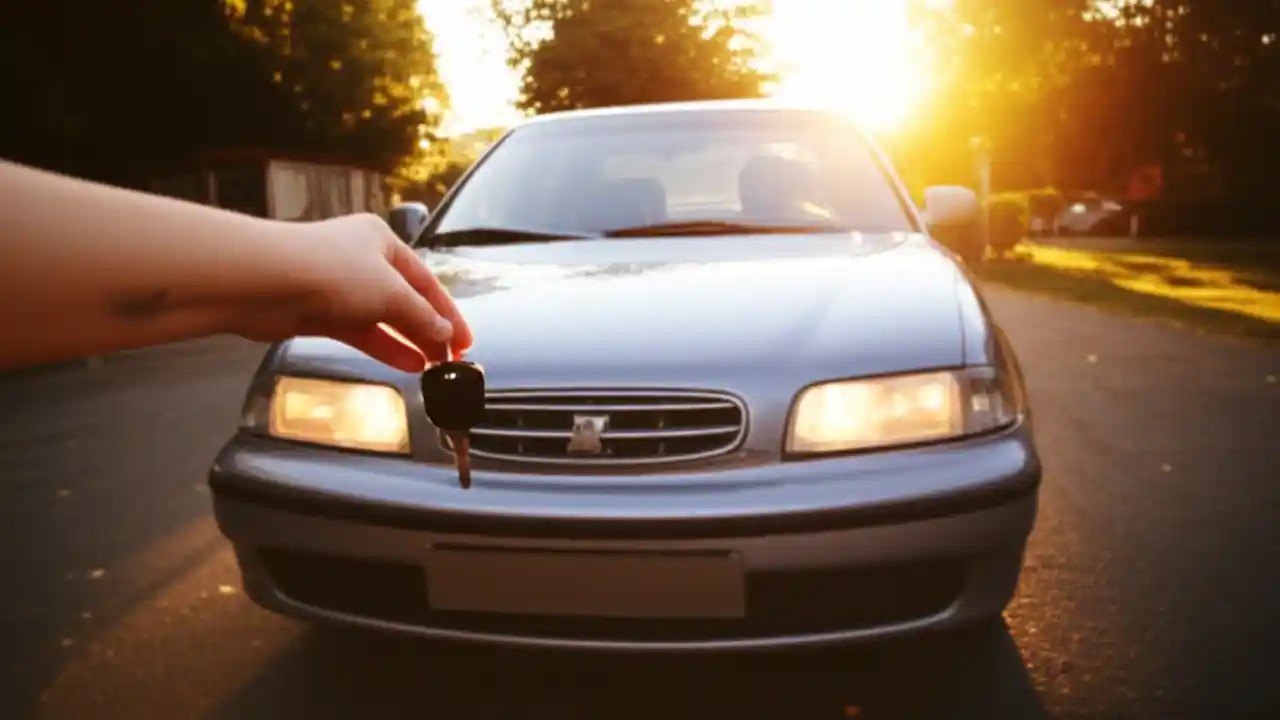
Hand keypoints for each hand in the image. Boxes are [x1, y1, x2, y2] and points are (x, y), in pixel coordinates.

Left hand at [235, 214, 472, 371]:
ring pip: (384, 319)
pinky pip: (363, 333)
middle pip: (406, 300)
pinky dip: (386, 347)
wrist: (264, 282)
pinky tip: (408, 363)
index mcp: (382, 241)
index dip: (449, 313)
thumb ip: (422, 316)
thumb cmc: (328, 270)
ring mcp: (340, 289)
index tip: (465, 341)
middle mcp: (362, 261)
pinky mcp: (321, 314)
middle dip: (430, 329)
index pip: (426, 281)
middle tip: (451, 359)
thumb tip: (445, 333)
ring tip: (433, 366)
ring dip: (410, 342)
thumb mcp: (391, 292)